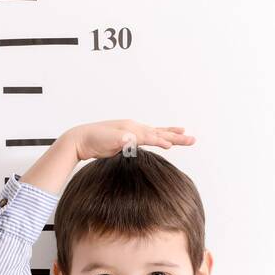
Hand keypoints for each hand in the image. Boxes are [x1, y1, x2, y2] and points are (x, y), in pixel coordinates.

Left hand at [68, 119, 195, 161]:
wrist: (82, 138)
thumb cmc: (94, 139)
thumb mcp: (107, 140)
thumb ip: (121, 140)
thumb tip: (131, 140)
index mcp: (131, 129)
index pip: (150, 136)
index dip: (161, 141)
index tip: (173, 146)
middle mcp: (135, 128)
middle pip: (159, 132)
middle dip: (176, 137)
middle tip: (192, 139)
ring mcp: (133, 132)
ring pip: (157, 133)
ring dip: (171, 134)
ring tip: (185, 133)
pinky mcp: (130, 139)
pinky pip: (149, 137)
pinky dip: (159, 137)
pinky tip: (164, 139)